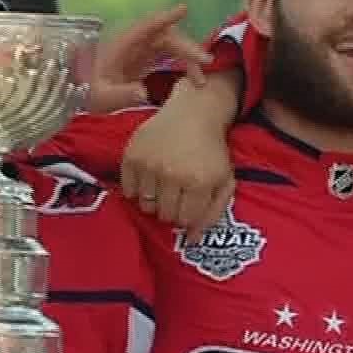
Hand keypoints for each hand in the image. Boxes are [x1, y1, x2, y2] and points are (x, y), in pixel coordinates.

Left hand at [91, 5, 211, 111]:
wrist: (74, 95)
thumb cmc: (85, 93)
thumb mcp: (102, 97)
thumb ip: (123, 94)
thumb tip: (144, 93)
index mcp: (122, 46)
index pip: (146, 27)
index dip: (164, 17)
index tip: (183, 10)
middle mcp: (133, 45)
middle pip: (166, 38)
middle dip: (187, 48)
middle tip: (206, 65)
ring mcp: (138, 52)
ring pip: (170, 46)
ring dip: (188, 58)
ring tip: (200, 81)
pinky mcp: (142, 62)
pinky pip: (167, 57)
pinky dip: (182, 64)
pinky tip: (192, 79)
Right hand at [121, 69, 241, 240]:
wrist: (193, 113)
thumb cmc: (211, 150)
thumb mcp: (224, 181)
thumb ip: (213, 213)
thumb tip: (192, 240)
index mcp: (199, 183)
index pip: (185, 220)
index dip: (188, 216)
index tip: (189, 204)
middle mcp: (173, 175)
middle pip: (165, 215)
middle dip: (172, 210)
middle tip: (177, 195)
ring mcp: (150, 165)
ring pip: (145, 205)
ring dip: (155, 201)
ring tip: (164, 185)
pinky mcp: (132, 156)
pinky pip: (128, 191)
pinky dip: (137, 190)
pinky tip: (149, 178)